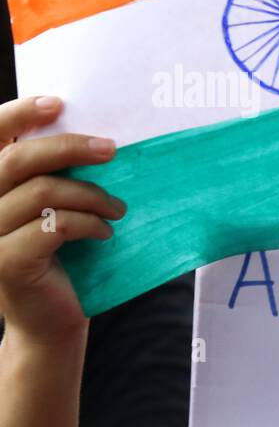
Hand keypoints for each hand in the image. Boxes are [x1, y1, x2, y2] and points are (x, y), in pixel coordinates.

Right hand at [0, 97, 123, 344]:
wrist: (51, 323)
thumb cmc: (58, 261)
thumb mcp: (50, 211)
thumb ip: (51, 176)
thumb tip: (92, 135)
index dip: (17, 114)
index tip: (58, 103)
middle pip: (16, 160)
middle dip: (69, 147)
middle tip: (112, 150)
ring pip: (42, 193)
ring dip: (91, 195)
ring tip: (118, 207)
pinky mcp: (6, 264)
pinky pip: (54, 227)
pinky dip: (89, 224)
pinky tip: (106, 232)